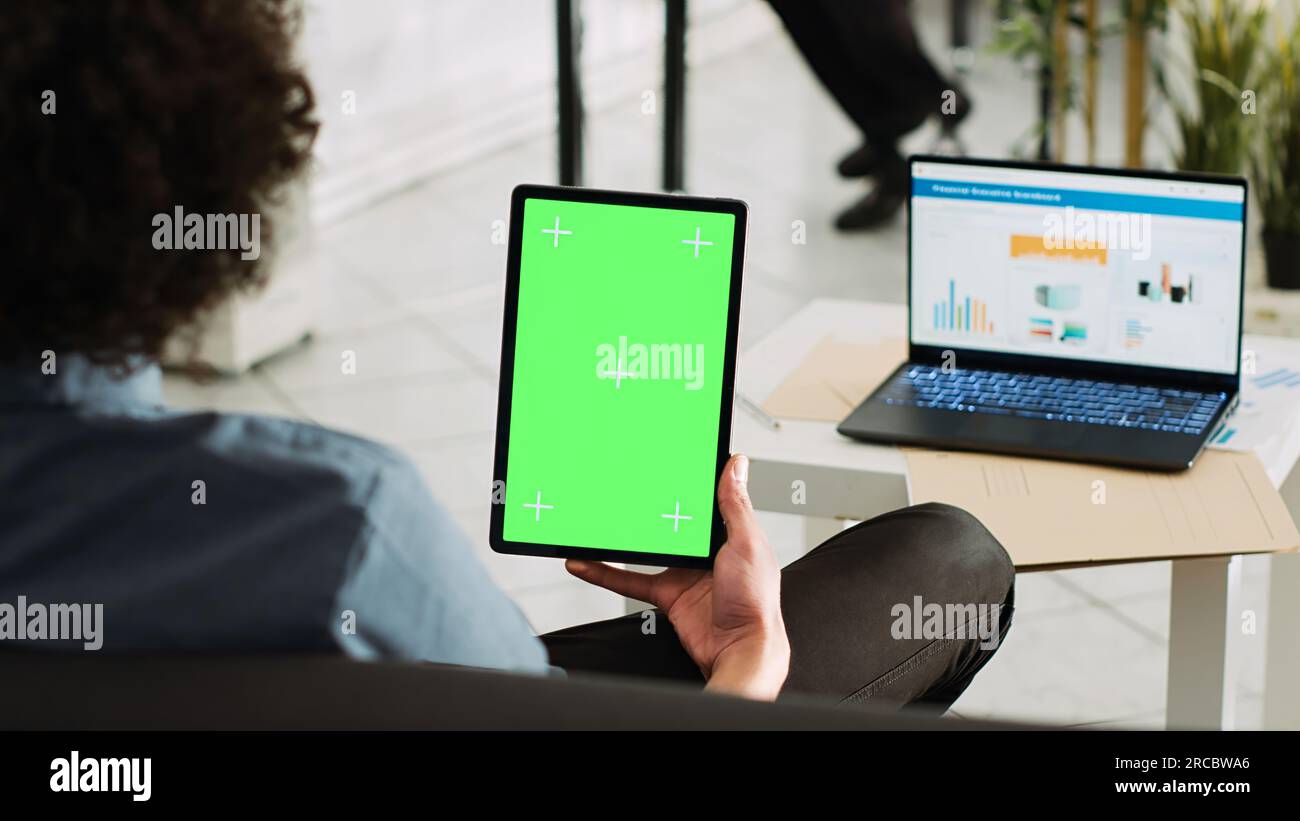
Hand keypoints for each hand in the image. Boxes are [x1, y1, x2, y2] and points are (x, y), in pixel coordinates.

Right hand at [566, 454, 789, 699]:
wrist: (740, 649)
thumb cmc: (755, 602)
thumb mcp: (747, 542)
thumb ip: (735, 505)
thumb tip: (737, 465)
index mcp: (727, 535)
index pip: (703, 501)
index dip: (686, 482)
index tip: (666, 462)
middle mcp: (705, 552)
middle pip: (669, 523)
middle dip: (647, 506)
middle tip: (622, 485)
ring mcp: (683, 573)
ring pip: (644, 550)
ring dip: (620, 539)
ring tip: (597, 521)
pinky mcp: (666, 594)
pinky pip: (630, 580)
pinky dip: (605, 574)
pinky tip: (585, 564)